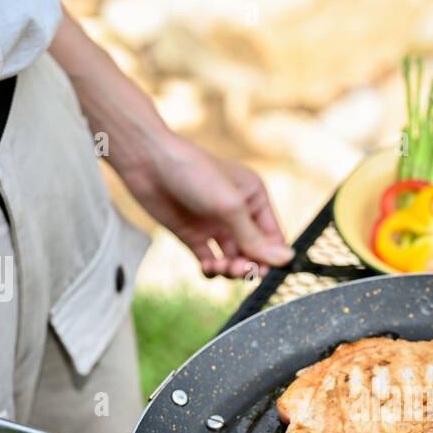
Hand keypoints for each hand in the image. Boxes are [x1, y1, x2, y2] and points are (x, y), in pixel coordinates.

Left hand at [125, 138, 293, 277]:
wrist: (147, 161)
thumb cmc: (193, 172)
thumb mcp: (230, 206)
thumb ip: (255, 237)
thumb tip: (285, 259)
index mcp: (254, 199)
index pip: (272, 237)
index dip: (270, 257)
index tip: (262, 271)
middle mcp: (238, 213)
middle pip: (254, 252)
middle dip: (248, 265)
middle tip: (238, 269)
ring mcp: (215, 225)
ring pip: (233, 259)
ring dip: (230, 269)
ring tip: (219, 266)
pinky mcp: (194, 235)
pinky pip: (210, 261)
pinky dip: (211, 270)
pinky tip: (207, 267)